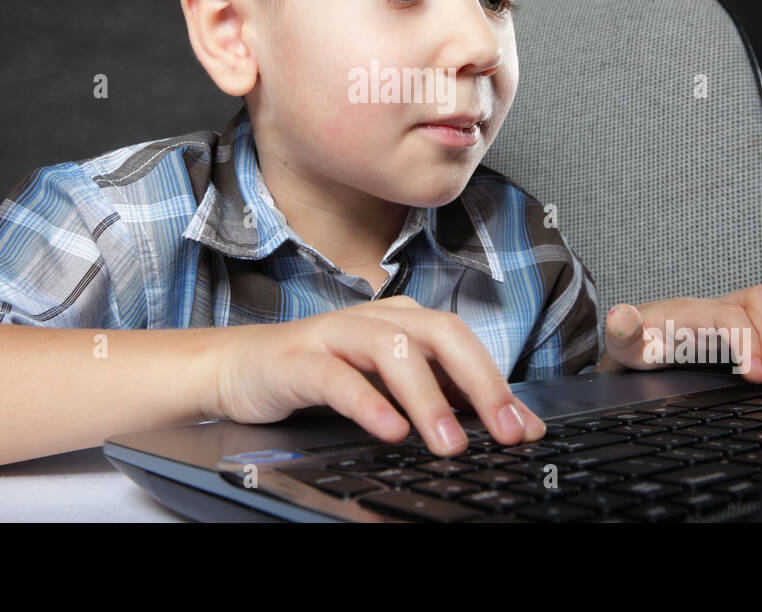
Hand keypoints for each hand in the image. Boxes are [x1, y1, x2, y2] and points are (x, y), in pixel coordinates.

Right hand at [211, 295, 547, 455]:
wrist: (237, 367)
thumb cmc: (318, 375)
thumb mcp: (384, 384)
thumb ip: (435, 396)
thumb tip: (498, 425)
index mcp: (401, 321)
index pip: (462, 343)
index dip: (498, 383)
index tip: (525, 429)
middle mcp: (374, 320)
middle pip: (439, 334)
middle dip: (479, 383)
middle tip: (504, 431)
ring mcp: (334, 334)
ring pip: (392, 350)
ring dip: (427, 397)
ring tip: (448, 441)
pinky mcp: (297, 359)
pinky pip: (336, 376)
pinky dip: (366, 402)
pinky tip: (388, 430)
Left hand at [596, 285, 761, 382]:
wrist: (644, 340)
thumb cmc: (640, 343)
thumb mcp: (625, 344)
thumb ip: (623, 333)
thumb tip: (618, 318)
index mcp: (693, 313)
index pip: (730, 314)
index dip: (748, 339)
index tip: (755, 374)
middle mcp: (722, 306)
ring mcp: (741, 314)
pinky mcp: (755, 326)